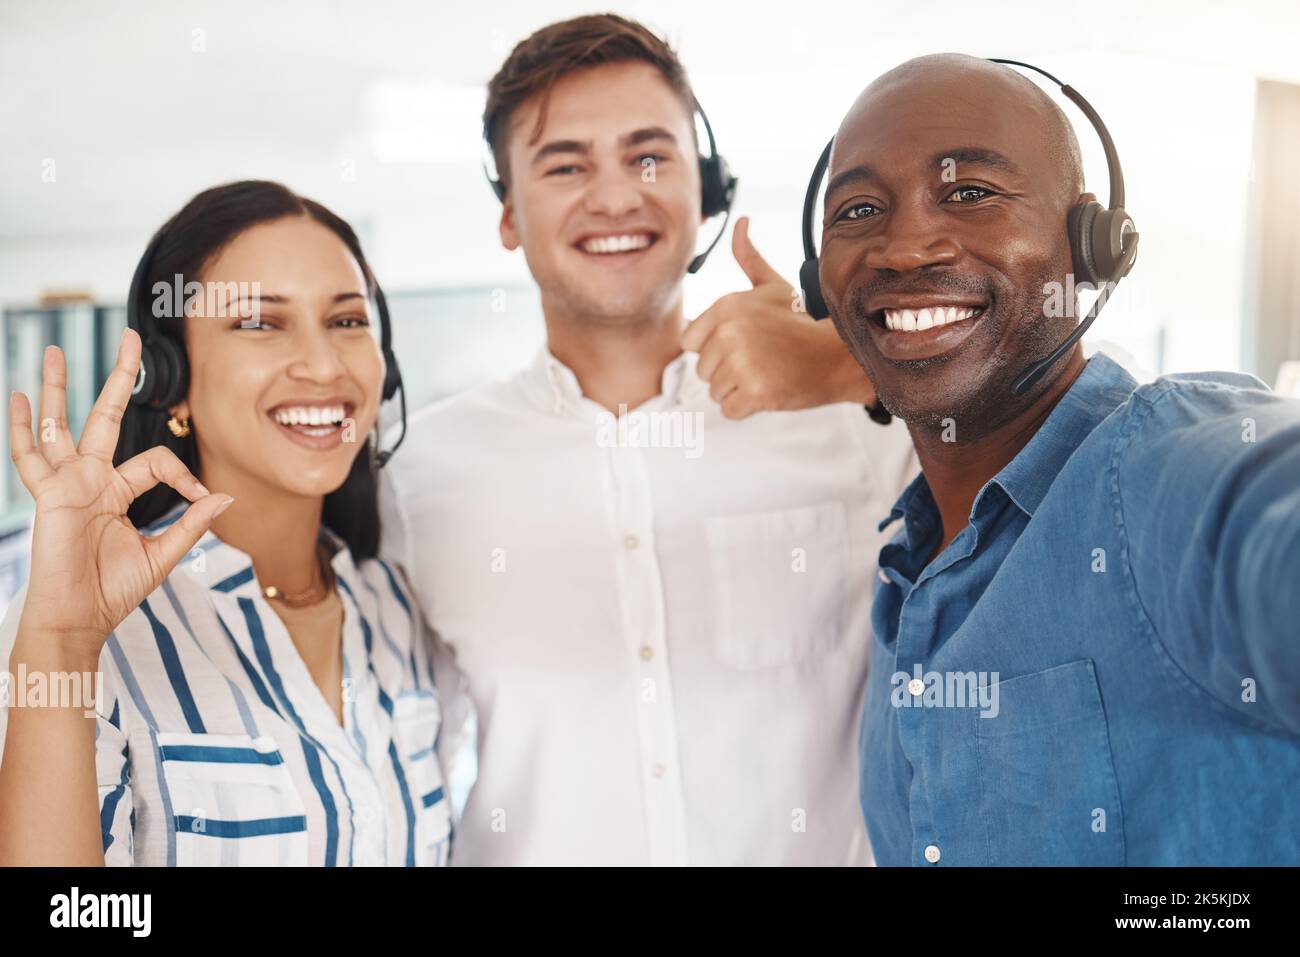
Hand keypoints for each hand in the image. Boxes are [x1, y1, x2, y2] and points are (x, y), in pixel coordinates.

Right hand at [8, 329, 232, 662]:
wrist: (79, 619)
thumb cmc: (114, 591)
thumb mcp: (162, 555)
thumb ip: (191, 524)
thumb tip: (224, 496)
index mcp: (119, 492)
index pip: (158, 461)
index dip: (185, 476)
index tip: (201, 498)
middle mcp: (92, 480)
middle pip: (105, 416)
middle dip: (118, 377)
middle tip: (130, 336)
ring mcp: (67, 484)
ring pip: (61, 425)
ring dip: (56, 388)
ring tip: (52, 350)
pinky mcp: (48, 496)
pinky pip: (29, 456)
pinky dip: (22, 427)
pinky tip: (18, 396)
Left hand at [682, 216, 875, 418]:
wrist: (838, 355)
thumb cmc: (801, 323)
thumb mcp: (772, 285)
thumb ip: (748, 257)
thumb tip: (741, 221)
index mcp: (725, 306)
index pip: (690, 343)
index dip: (715, 348)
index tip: (746, 342)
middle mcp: (729, 332)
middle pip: (702, 370)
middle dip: (728, 370)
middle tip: (761, 359)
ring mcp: (742, 363)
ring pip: (715, 391)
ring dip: (738, 389)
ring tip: (767, 372)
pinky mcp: (754, 392)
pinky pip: (729, 410)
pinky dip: (747, 408)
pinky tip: (769, 390)